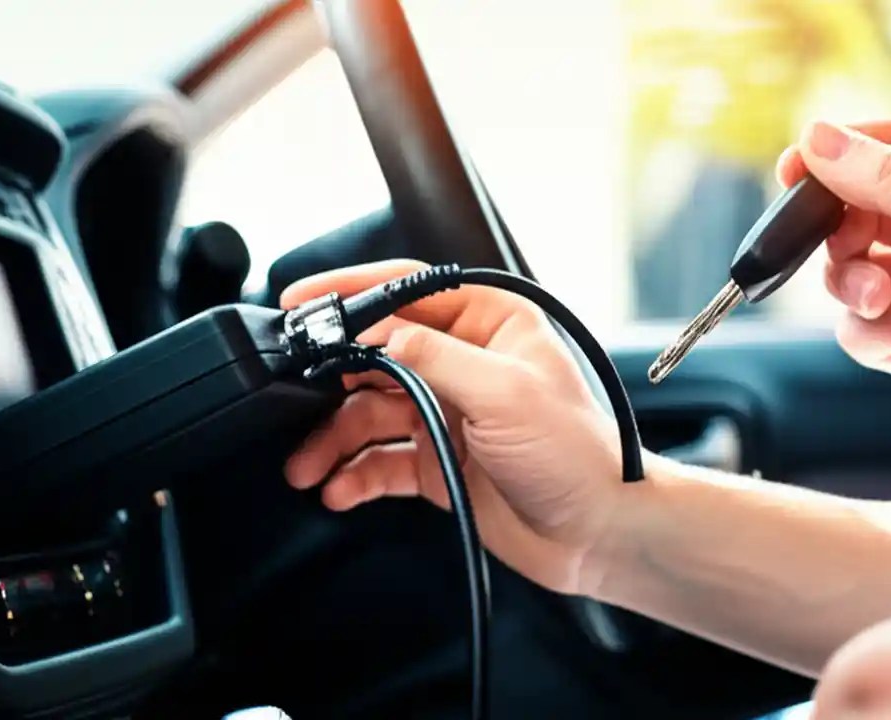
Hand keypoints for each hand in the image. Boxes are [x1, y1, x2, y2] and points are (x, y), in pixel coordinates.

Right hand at [280, 260, 623, 594]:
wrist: (599, 535)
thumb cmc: (578, 455)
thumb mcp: (506, 393)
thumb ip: (434, 358)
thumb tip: (375, 331)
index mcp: (488, 324)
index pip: (407, 290)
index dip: (350, 292)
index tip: (301, 303)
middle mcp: (461, 362)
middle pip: (374, 354)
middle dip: (329, 380)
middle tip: (291, 398)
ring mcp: (445, 412)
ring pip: (367, 412)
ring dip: (331, 438)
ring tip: (306, 465)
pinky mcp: (435, 461)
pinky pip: (378, 459)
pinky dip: (353, 474)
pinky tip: (337, 489)